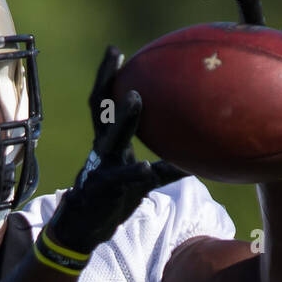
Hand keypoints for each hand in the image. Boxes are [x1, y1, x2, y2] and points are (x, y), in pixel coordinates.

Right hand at [47, 44, 187, 254]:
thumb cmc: (113, 201)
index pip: (107, 103)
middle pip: (100, 107)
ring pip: (109, 137)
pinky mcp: (101, 190)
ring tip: (134, 99)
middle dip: (105, 79)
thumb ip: (166, 169)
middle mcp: (102, 149)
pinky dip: (133, 174)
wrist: (85, 230)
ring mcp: (99, 167)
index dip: (111, 77)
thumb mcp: (142, 182)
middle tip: (114, 53)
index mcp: (110, 143)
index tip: (118, 52)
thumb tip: (197, 163)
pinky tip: (147, 169)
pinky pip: (120, 179)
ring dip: (122, 119)